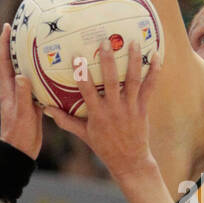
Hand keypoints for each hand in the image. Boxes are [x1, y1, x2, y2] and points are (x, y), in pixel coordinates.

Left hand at [0, 22, 42, 158]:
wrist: (21, 151)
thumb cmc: (19, 134)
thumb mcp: (23, 114)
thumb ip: (23, 96)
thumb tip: (22, 75)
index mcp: (10, 89)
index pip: (4, 61)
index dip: (5, 43)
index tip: (7, 26)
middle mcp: (15, 89)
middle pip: (15, 61)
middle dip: (18, 45)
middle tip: (27, 29)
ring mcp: (24, 95)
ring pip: (27, 71)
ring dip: (32, 58)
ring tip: (42, 44)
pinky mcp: (33, 103)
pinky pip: (38, 84)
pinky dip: (44, 74)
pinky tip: (55, 70)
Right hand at [44, 40, 160, 181]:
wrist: (129, 161)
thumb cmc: (104, 147)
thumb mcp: (83, 134)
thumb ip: (65, 120)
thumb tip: (47, 108)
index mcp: (97, 114)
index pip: (87, 91)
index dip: (82, 75)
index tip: (77, 58)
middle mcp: (114, 109)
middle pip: (110, 81)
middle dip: (108, 61)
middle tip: (105, 41)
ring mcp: (130, 108)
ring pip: (132, 81)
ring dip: (134, 61)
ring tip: (132, 42)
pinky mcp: (143, 108)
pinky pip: (149, 88)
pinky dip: (154, 72)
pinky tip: (156, 56)